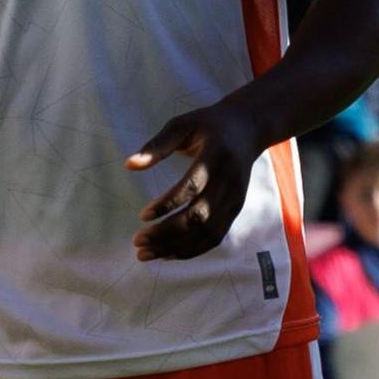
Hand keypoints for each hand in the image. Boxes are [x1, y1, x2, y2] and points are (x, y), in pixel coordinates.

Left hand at [129, 101, 264, 260]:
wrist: (249, 128)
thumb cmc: (208, 125)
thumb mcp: (182, 125)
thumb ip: (157, 145)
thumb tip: (129, 165)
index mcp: (216, 155)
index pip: (192, 186)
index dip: (168, 204)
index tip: (143, 216)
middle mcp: (229, 180)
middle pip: (200, 216)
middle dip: (167, 233)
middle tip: (138, 241)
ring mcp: (235, 198)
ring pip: (207, 232)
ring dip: (176, 247)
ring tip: (146, 253)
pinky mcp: (235, 209)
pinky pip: (215, 237)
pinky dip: (192, 249)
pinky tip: (168, 253)